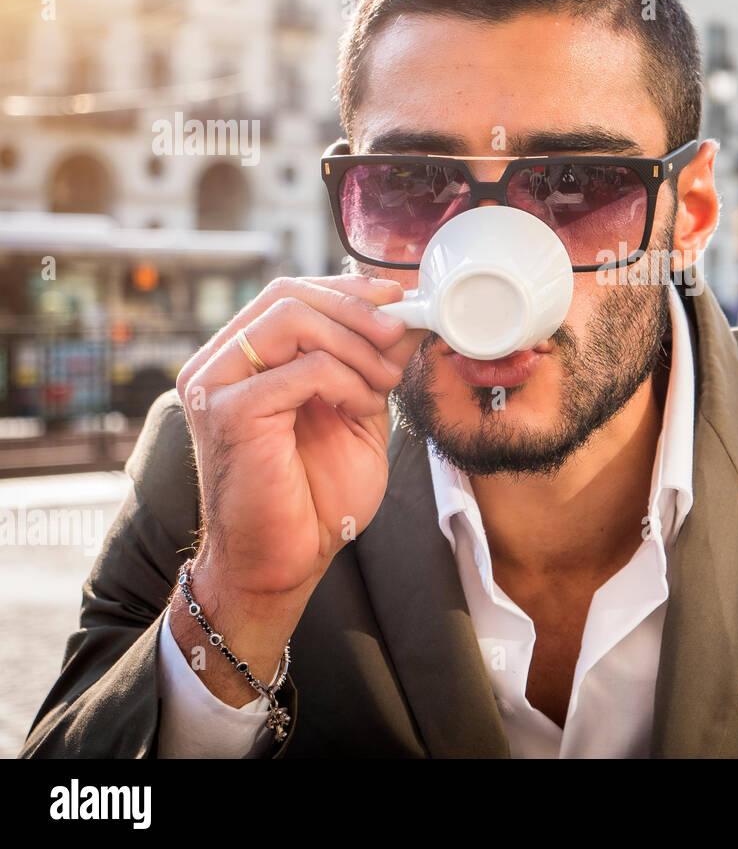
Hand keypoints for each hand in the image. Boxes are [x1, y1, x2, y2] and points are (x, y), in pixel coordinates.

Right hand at [175, 274, 422, 597]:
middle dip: (356, 308)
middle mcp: (219, 364)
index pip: (291, 294)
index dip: (347, 289)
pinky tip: (361, 408)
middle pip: (289, 294)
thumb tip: (407, 313)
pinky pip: (301, 367)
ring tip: (383, 382)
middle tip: (400, 332)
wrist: (286, 562)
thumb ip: (373, 361)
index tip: (397, 299)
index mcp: (243, 359)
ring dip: (354, 342)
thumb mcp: (358, 410)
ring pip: (291, 317)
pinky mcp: (228, 412)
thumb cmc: (316, 496)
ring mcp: (216, 385)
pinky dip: (345, 380)